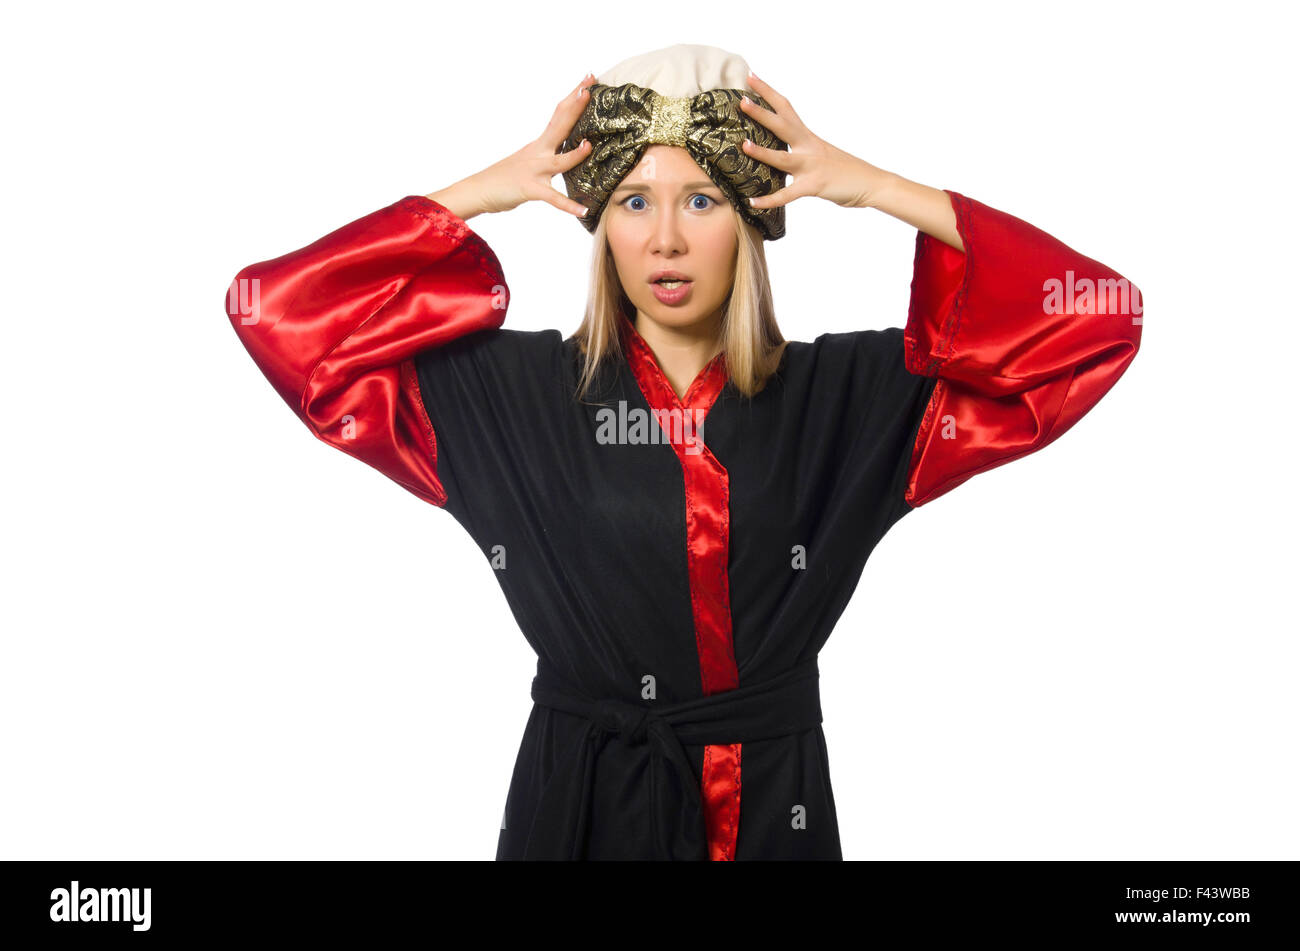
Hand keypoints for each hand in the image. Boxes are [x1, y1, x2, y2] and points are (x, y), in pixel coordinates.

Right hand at [433, 75, 595, 218]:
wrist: (478, 190)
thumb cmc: (505, 177)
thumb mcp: (529, 159)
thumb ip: (547, 153)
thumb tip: (565, 148)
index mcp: (539, 144)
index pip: (559, 115)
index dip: (574, 97)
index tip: (588, 79)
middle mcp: (538, 152)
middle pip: (560, 125)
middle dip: (575, 106)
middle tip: (590, 87)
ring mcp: (533, 170)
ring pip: (558, 162)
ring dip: (574, 155)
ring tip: (590, 146)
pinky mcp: (529, 189)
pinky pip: (552, 198)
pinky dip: (567, 205)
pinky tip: (583, 210)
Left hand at [739, 73, 894, 210]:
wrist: (872, 183)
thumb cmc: (845, 170)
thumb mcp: (821, 153)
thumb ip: (802, 150)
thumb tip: (784, 149)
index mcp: (808, 137)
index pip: (786, 108)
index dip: (768, 92)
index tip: (751, 78)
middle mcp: (809, 147)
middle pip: (783, 124)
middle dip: (761, 112)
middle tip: (741, 100)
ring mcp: (811, 166)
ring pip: (783, 158)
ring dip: (763, 152)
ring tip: (743, 145)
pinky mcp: (814, 186)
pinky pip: (788, 194)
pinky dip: (770, 200)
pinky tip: (753, 201)